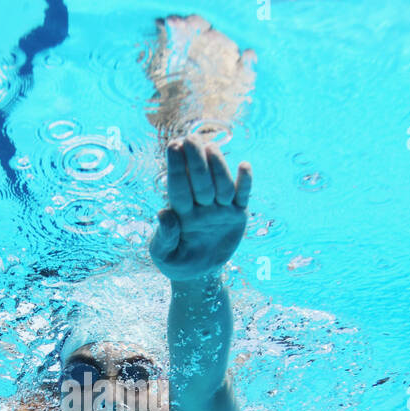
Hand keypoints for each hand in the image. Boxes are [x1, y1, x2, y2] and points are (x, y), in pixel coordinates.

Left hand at [150, 135, 251, 281]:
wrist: (199, 273)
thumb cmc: (176, 261)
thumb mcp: (165, 255)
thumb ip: (165, 236)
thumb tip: (164, 213)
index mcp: (181, 211)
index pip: (179, 186)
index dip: (177, 167)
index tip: (173, 146)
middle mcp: (201, 205)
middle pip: (200, 180)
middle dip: (196, 160)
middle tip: (191, 138)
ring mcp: (220, 207)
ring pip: (221, 183)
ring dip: (217, 166)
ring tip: (211, 148)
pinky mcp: (237, 213)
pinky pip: (243, 195)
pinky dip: (245, 182)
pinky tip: (244, 167)